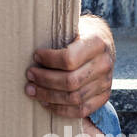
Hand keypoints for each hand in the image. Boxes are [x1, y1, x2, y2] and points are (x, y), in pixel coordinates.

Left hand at [25, 16, 114, 136]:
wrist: (103, 42)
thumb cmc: (80, 33)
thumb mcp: (73, 25)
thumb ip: (58, 35)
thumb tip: (29, 44)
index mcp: (97, 43)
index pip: (70, 58)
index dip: (49, 60)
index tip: (35, 56)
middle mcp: (105, 64)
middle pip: (71, 81)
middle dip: (45, 80)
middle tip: (29, 75)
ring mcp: (107, 82)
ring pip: (74, 98)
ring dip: (48, 96)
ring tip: (32, 90)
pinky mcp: (103, 97)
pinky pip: (81, 110)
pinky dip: (60, 109)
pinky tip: (46, 102)